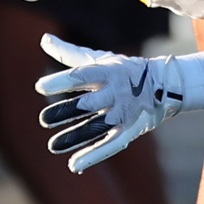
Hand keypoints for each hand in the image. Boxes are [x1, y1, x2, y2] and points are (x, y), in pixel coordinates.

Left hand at [34, 34, 185, 172]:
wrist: (165, 85)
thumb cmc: (122, 70)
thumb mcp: (99, 58)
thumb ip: (69, 53)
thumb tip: (43, 38)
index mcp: (107, 71)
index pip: (82, 75)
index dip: (61, 81)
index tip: (39, 87)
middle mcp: (116, 92)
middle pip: (89, 104)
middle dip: (66, 112)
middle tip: (43, 120)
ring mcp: (124, 113)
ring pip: (98, 127)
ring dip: (76, 137)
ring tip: (53, 146)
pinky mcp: (130, 130)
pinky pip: (111, 145)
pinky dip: (94, 155)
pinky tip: (74, 165)